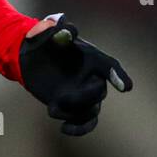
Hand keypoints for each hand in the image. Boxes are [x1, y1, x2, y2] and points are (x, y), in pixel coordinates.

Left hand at [19, 13, 131, 135]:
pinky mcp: (71, 107)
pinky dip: (77, 129)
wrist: (30, 56)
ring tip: (54, 108)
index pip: (110, 67)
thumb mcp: (50, 32)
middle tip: (63, 98)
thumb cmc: (46, 42)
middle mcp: (92, 79)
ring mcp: (83, 95)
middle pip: (99, 93)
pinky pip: (83, 123)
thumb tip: (66, 27)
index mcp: (93, 59)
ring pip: (90, 110)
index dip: (119, 76)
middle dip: (85, 98)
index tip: (126, 88)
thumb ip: (60, 30)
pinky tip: (64, 129)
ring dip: (75, 113)